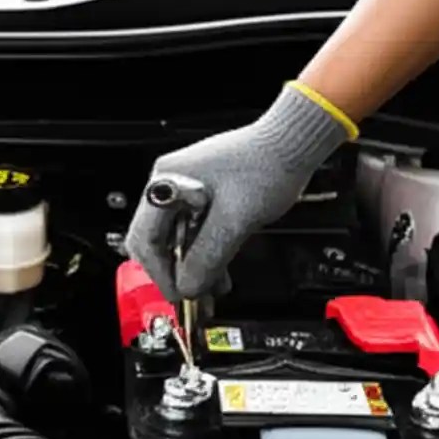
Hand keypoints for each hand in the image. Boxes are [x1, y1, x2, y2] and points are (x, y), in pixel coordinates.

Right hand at [124, 83, 351, 300]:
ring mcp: (187, 189)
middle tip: (193, 295)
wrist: (293, 143)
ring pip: (178, 240)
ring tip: (211, 288)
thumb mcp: (236, 220)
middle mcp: (171, 184)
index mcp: (168, 183)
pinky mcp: (205, 195)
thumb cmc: (268, 165)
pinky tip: (218, 271)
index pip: (146, 239)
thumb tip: (189, 286)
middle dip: (175, 272)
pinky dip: (205, 254)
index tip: (178, 293)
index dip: (160, 272)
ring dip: (192, 267)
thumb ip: (209, 257)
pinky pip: (195, 232)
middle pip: (157, 241)